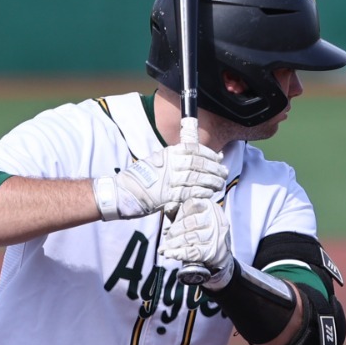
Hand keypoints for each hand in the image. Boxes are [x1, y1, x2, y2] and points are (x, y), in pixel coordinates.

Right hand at [97, 142, 225, 220]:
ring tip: (219, 184)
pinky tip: (208, 194)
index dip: (209, 153)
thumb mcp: (156, 162)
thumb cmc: (140, 178)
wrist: (121, 192)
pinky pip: (190, 193)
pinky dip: (201, 193)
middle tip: (224, 173)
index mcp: (167, 154)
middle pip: (199, 164)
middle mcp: (170, 164)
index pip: (194, 149)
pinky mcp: (167, 196)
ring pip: (197, 179)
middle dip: (215, 168)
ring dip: (211, 182)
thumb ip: (173, 160)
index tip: (219, 158)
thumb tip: (194, 158)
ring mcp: (169, 180)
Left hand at [159, 198, 234, 287]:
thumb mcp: (191, 217)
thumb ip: (178, 211)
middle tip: (166, 238)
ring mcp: (214, 235)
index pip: (191, 204)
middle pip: (190, 222)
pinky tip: (171, 254)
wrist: (219, 252)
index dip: (178, 214)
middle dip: (174, 231)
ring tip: (164, 248)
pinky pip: (193, 251)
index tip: (170, 223)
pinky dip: (180, 254)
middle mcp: (214, 218)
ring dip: (174, 244)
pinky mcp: (212, 251)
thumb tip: (168, 207)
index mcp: (208, 206)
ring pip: (190, 237)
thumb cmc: (201, 230)